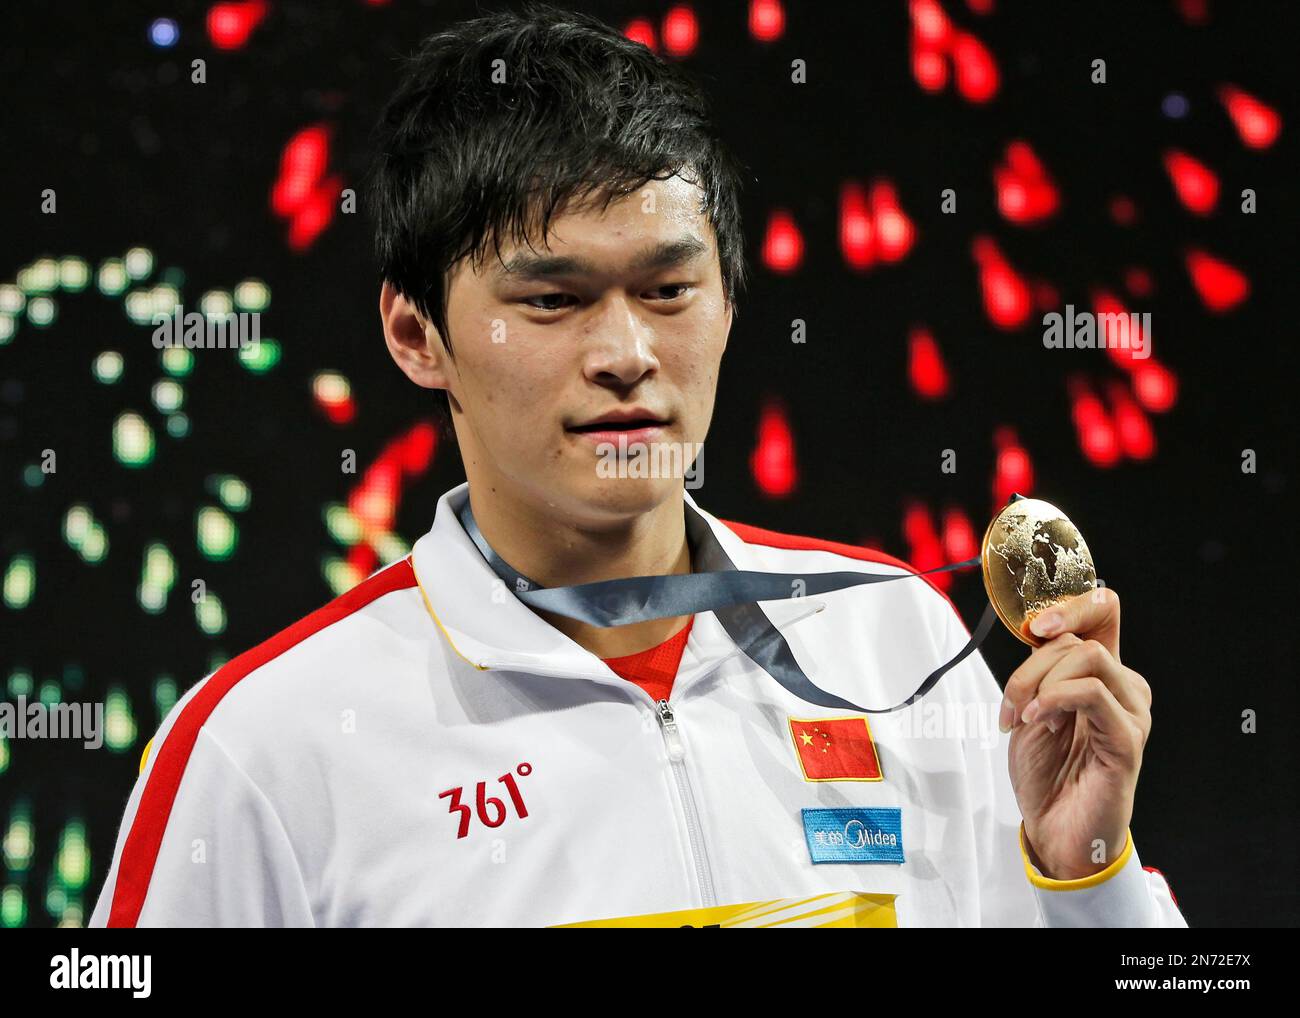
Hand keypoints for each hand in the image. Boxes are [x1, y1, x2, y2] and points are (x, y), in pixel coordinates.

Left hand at [997, 587, 1152, 879]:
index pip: (1105, 611)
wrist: (1053, 828)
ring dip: (1039, 682)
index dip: (1074, 605)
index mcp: (1102, 674)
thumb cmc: (1046, 770)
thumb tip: (1040, 631)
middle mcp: (1124, 687)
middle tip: (1011, 704)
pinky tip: (1036, 721)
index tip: (1038, 626)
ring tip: (1024, 717)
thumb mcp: (1031, 706)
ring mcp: (1131, 712)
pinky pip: (1092, 695)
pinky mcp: (1127, 739)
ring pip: (1087, 658)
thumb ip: (1041, 669)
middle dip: (1031, 665)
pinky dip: (1053, 699)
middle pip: (1079, 638)